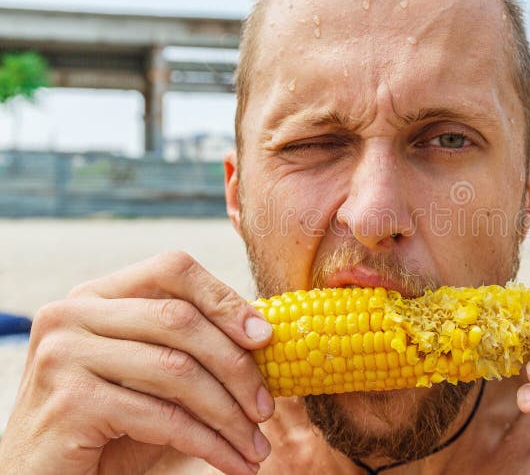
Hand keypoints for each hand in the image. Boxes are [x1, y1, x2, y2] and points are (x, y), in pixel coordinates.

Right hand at [0, 251, 273, 474]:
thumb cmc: (104, 427)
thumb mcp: (148, 376)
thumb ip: (187, 347)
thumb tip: (264, 333)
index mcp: (95, 295)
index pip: (172, 269)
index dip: (225, 298)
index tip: (265, 338)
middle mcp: (72, 313)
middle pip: (181, 320)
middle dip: (237, 368)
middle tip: (268, 409)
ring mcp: (65, 354)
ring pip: (178, 371)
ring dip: (230, 415)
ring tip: (257, 446)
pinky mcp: (70, 401)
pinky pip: (163, 417)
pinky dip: (208, 443)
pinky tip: (231, 461)